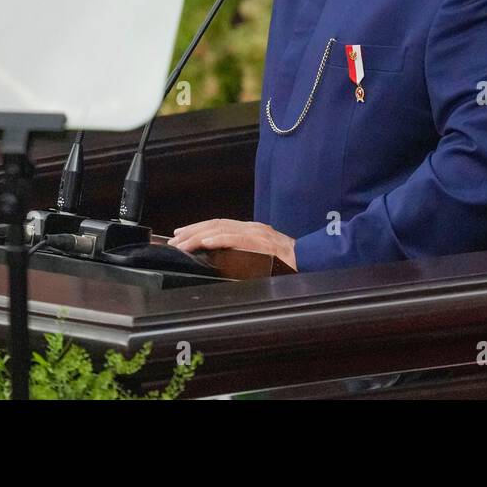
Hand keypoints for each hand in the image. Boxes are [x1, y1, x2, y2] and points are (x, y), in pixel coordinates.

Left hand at [168, 219, 297, 270]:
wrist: (311, 260)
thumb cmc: (288, 262)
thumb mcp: (263, 254)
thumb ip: (245, 253)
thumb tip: (223, 260)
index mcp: (252, 230)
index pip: (219, 225)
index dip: (198, 228)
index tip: (180, 235)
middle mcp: (252, 228)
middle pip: (216, 224)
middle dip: (192, 231)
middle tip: (174, 240)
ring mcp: (257, 234)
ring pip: (222, 229)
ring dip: (198, 236)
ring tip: (182, 243)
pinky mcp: (262, 243)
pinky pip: (236, 239)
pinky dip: (219, 240)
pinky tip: (205, 243)